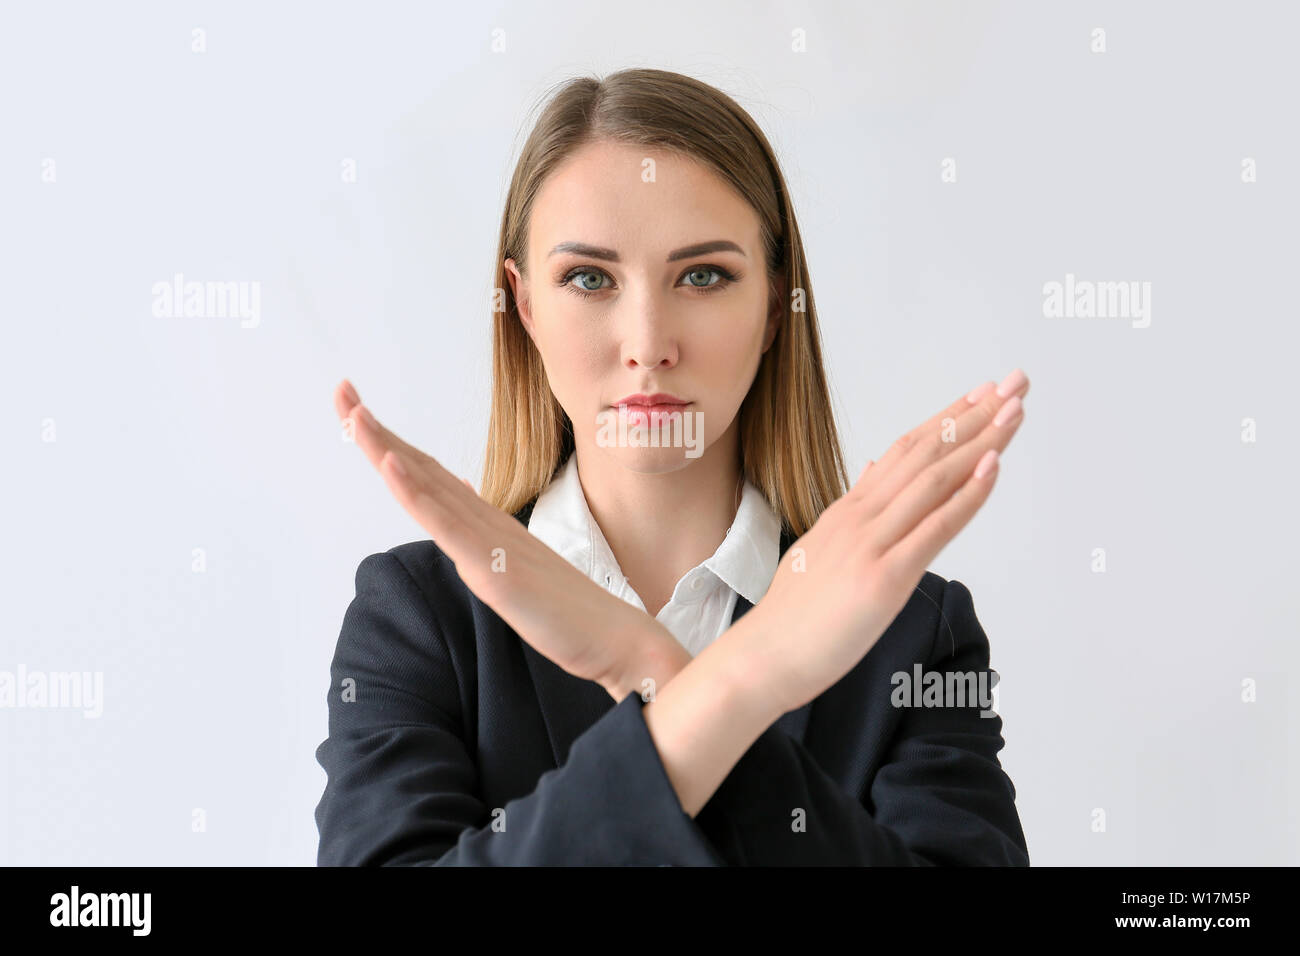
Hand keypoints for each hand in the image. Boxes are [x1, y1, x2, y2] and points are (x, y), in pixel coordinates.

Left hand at [333, 379, 683, 698]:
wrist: (616, 638)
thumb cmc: (571, 612)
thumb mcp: (516, 568)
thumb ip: (486, 537)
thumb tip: (461, 498)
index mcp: (485, 523)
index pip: (428, 473)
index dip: (391, 442)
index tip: (358, 411)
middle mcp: (484, 520)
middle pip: (419, 466)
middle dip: (376, 429)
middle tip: (341, 390)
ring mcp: (488, 540)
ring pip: (426, 485)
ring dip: (386, 446)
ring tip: (354, 412)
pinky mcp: (493, 565)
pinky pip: (445, 524)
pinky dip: (414, 490)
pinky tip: (390, 464)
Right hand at [738, 370, 1029, 712]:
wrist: (763, 655)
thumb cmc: (793, 616)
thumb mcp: (821, 550)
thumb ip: (851, 512)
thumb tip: (873, 471)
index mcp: (848, 511)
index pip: (904, 450)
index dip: (946, 419)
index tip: (981, 394)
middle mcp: (861, 517)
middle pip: (924, 452)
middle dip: (974, 415)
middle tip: (1015, 382)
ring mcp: (872, 544)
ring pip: (933, 479)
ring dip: (979, 441)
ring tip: (1015, 411)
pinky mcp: (884, 578)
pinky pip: (934, 529)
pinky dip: (967, 495)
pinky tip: (992, 468)